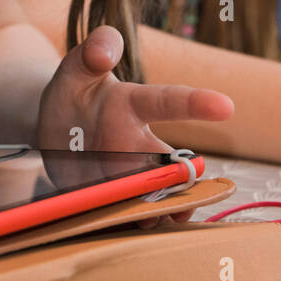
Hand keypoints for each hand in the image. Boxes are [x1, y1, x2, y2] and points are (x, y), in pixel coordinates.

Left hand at [37, 25, 233, 223]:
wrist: (54, 128)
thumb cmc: (73, 92)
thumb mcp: (75, 68)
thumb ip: (92, 51)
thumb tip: (105, 47)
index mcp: (133, 106)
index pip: (168, 101)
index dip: (196, 103)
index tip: (226, 106)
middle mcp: (139, 144)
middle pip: (171, 166)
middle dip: (182, 185)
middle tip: (183, 202)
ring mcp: (128, 175)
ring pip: (155, 197)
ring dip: (155, 211)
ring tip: (150, 221)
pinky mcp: (113, 198)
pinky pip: (128, 216)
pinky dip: (128, 226)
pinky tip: (122, 232)